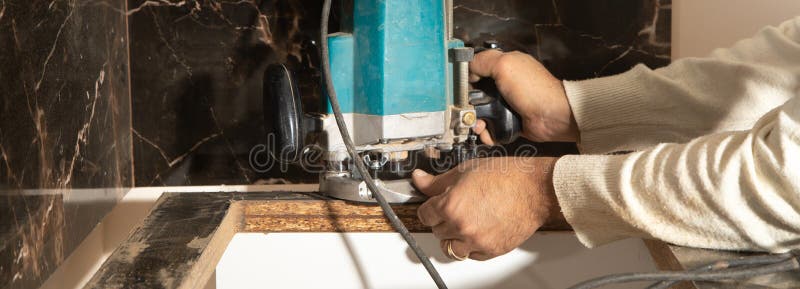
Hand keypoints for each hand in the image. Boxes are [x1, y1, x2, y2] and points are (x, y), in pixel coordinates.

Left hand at [412, 157, 562, 260]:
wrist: (535, 188)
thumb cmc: (506, 176)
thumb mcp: (466, 170)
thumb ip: (438, 181)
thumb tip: (419, 180)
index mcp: (451, 205)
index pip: (424, 215)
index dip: (430, 207)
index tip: (435, 205)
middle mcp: (461, 226)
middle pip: (437, 231)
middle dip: (442, 219)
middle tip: (455, 209)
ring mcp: (476, 241)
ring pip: (450, 248)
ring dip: (453, 237)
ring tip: (464, 223)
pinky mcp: (491, 250)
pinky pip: (471, 255)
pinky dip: (471, 246)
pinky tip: (478, 230)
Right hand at [470, 50, 578, 143]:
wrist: (551, 117)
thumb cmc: (533, 89)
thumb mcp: (505, 65)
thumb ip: (482, 62)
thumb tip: (467, 71)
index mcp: (505, 65)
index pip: (477, 67)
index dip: (467, 76)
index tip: (459, 87)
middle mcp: (504, 84)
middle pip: (475, 92)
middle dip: (468, 102)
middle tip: (467, 109)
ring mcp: (505, 103)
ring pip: (480, 112)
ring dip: (476, 120)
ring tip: (478, 125)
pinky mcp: (507, 120)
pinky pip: (490, 127)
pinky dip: (486, 132)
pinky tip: (488, 133)